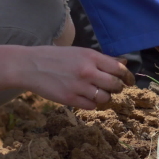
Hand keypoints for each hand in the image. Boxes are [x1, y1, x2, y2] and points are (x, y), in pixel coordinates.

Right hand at [12, 46, 134, 108]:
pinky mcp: (69, 98)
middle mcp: (87, 71)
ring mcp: (78, 86)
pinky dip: (91, 104)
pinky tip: (85, 97)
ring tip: (97, 92)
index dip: (127, 76)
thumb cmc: (56, 57)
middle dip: (117, 88)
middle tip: (111, 87)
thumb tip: (124, 63)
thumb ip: (102, 59)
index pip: (119, 69)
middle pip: (115, 85)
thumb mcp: (80, 52)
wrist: (29, 66)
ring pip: (105, 98)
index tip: (129, 81)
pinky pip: (91, 106)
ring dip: (104, 97)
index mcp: (91, 57)